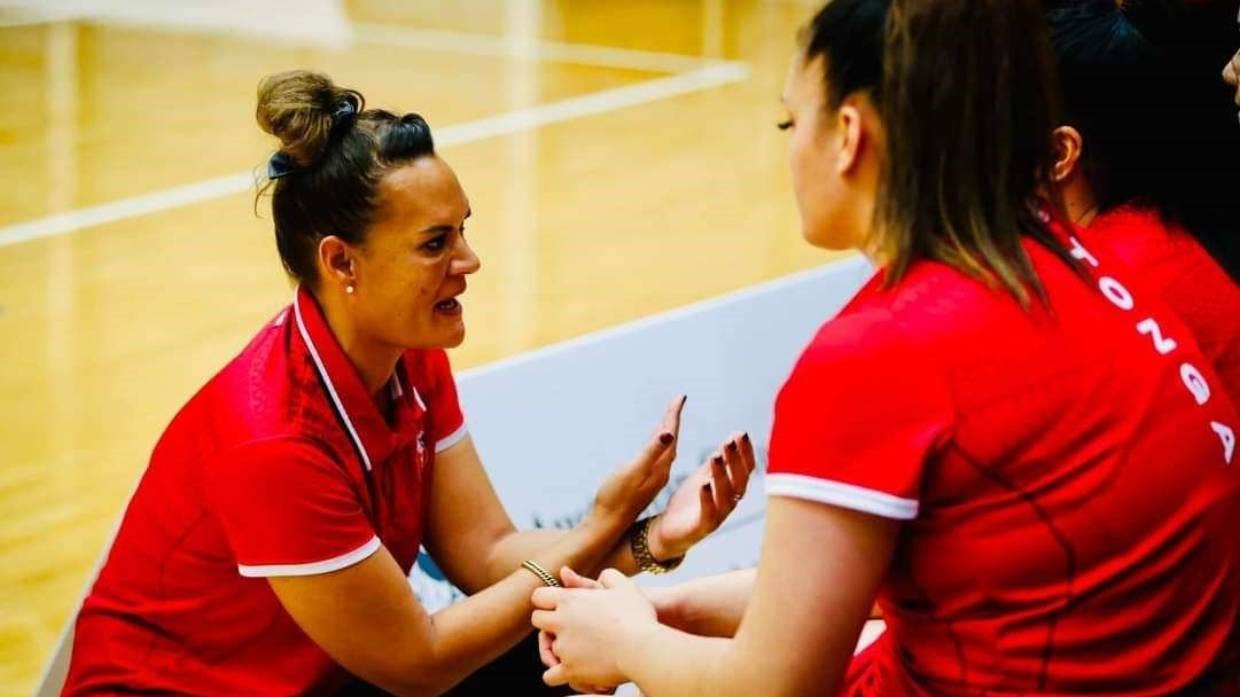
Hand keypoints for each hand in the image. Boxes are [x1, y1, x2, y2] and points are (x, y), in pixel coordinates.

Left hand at [532, 568, 656, 689]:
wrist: (643, 648)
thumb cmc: (637, 616)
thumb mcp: (624, 586)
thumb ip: (608, 576)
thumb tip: (600, 575)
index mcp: (570, 600)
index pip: (539, 596)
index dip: (547, 600)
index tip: (557, 605)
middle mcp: (561, 622)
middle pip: (537, 620)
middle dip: (548, 622)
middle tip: (565, 627)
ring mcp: (564, 648)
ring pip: (547, 649)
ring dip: (558, 649)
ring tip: (577, 651)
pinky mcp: (570, 670)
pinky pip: (550, 676)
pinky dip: (558, 675)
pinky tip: (570, 671)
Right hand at [589, 396, 685, 530]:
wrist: (608, 525)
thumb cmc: (616, 497)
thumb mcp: (632, 471)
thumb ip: (650, 453)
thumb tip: (668, 434)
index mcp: (660, 466)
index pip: (671, 434)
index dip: (674, 414)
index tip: (681, 396)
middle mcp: (660, 471)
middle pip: (671, 440)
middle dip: (673, 419)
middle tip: (678, 400)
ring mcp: (653, 478)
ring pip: (666, 450)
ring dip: (668, 432)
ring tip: (669, 417)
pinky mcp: (644, 484)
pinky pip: (657, 458)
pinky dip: (659, 446)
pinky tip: (655, 445)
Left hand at [648, 432, 754, 559]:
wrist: (669, 529)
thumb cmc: (690, 501)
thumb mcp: (705, 475)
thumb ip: (720, 461)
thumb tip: (736, 436)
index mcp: (732, 489)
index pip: (745, 469)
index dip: (745, 452)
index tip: (742, 433)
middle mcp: (730, 503)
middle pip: (738, 480)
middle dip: (735, 460)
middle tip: (729, 441)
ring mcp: (718, 516)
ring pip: (725, 495)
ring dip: (721, 475)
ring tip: (715, 456)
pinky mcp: (703, 527)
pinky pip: (709, 512)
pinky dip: (708, 498)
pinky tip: (704, 484)